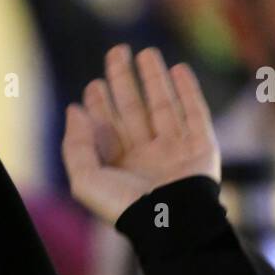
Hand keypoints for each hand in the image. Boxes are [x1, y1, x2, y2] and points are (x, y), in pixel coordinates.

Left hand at [62, 45, 220, 224]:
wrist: (170, 223)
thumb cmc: (124, 206)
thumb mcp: (85, 180)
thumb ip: (75, 146)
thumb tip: (73, 110)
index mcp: (120, 165)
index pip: (108, 126)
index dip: (101, 103)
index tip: (94, 84)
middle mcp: (147, 156)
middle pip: (134, 110)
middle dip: (125, 81)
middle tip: (117, 51)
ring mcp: (175, 150)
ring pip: (164, 106)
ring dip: (156, 79)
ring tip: (148, 53)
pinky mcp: (201, 147)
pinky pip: (195, 113)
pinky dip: (188, 91)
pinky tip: (178, 70)